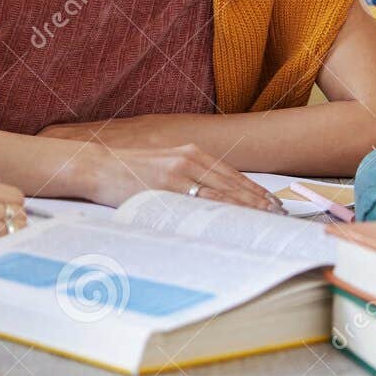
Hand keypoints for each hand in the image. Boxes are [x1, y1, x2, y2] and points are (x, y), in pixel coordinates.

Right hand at [40, 119, 280, 212]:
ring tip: (266, 223)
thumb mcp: (161, 164)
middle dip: (259, 202)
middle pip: (234, 184)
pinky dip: (222, 213)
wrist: (96, 165)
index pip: (232, 174)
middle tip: (279, 218)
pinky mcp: (166, 187)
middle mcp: (189, 158)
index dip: (255, 190)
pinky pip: (200, 203)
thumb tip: (209, 197)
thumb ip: (186, 175)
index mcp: (190, 152)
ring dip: (247, 209)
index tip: (273, 204)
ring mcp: (179, 173)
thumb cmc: (126, 169)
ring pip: (223, 194)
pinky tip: (234, 223)